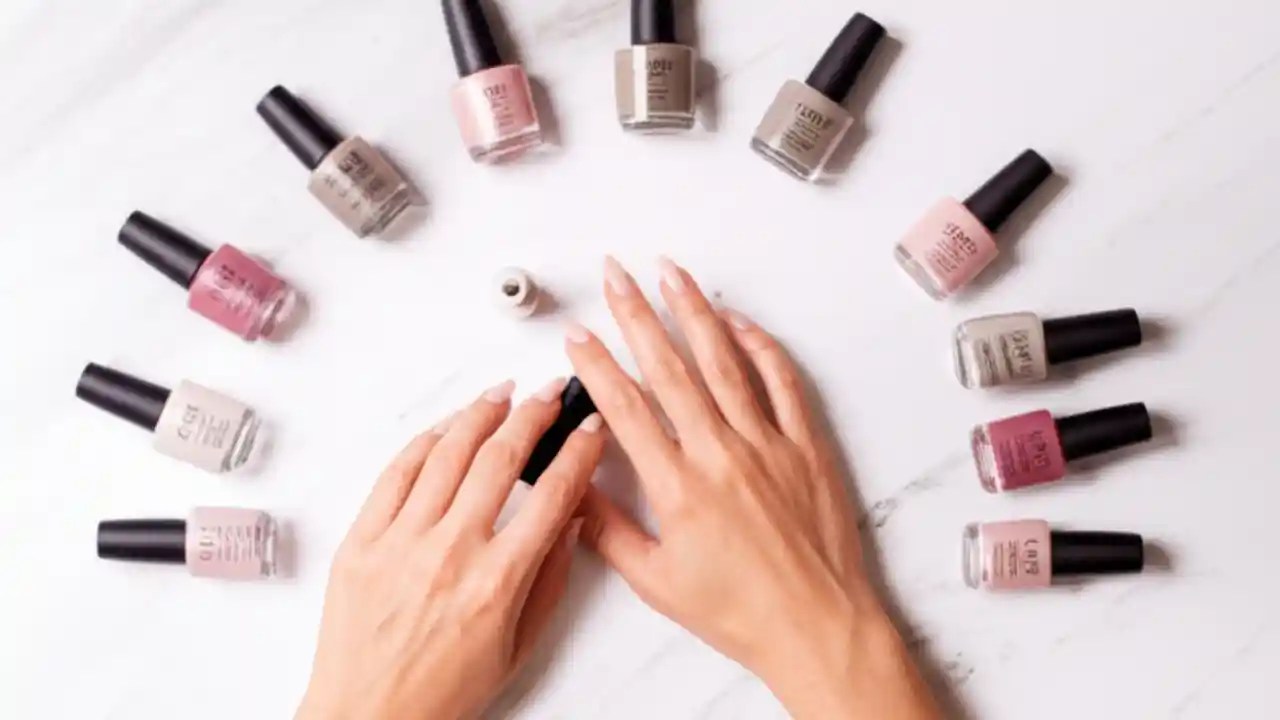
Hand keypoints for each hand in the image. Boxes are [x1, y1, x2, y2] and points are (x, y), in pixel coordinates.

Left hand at [297, 379, 604, 719]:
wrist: (368, 719)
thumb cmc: (442, 693)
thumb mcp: (518, 646)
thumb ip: (549, 579)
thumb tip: (571, 522)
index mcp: (498, 581)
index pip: (553, 494)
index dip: (578, 452)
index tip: (589, 428)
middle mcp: (451, 552)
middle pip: (502, 457)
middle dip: (535, 414)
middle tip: (551, 393)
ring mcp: (401, 541)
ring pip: (448, 452)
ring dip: (481, 413)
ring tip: (503, 395)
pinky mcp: (362, 540)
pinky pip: (396, 473)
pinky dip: (426, 441)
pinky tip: (448, 427)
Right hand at [569, 257, 939, 719]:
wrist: (818, 627)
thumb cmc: (740, 614)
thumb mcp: (656, 582)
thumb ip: (608, 530)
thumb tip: (574, 488)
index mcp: (677, 488)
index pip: (626, 408)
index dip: (597, 365)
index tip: (577, 335)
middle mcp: (720, 454)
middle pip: (669, 368)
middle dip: (636, 313)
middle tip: (615, 274)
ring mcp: (767, 444)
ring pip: (724, 361)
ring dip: (693, 311)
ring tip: (670, 272)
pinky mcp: (806, 446)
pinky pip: (781, 382)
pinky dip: (759, 345)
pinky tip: (738, 321)